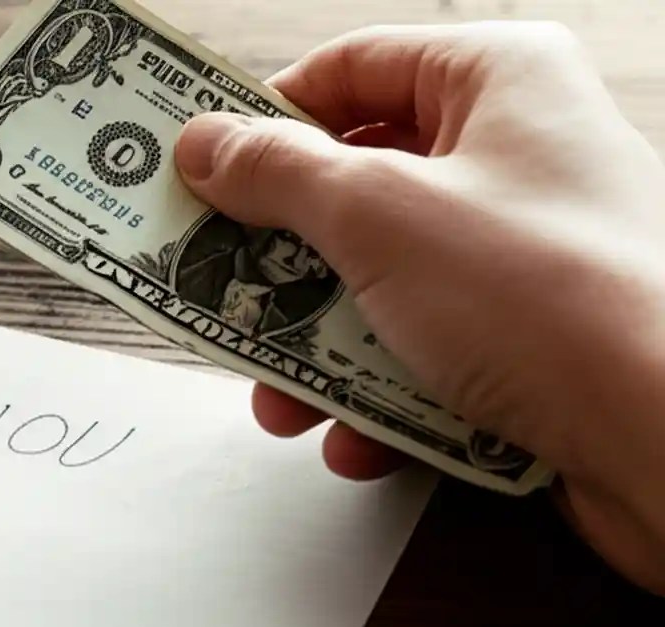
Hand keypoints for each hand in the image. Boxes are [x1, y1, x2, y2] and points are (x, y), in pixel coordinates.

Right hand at [174, 22, 664, 594]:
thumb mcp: (379, 216)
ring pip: (379, 282)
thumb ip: (278, 175)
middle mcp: (515, 156)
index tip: (193, 172)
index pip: (350, 72)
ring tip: (279, 399)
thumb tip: (204, 145)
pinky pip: (424, 350)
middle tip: (214, 290)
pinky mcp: (529, 340)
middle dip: (280, 259)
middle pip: (355, 187)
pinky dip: (378, 396)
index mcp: (495, 82)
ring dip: (316, 346)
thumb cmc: (548, 295)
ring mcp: (524, 253)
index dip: (263, 119)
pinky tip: (354, 439)